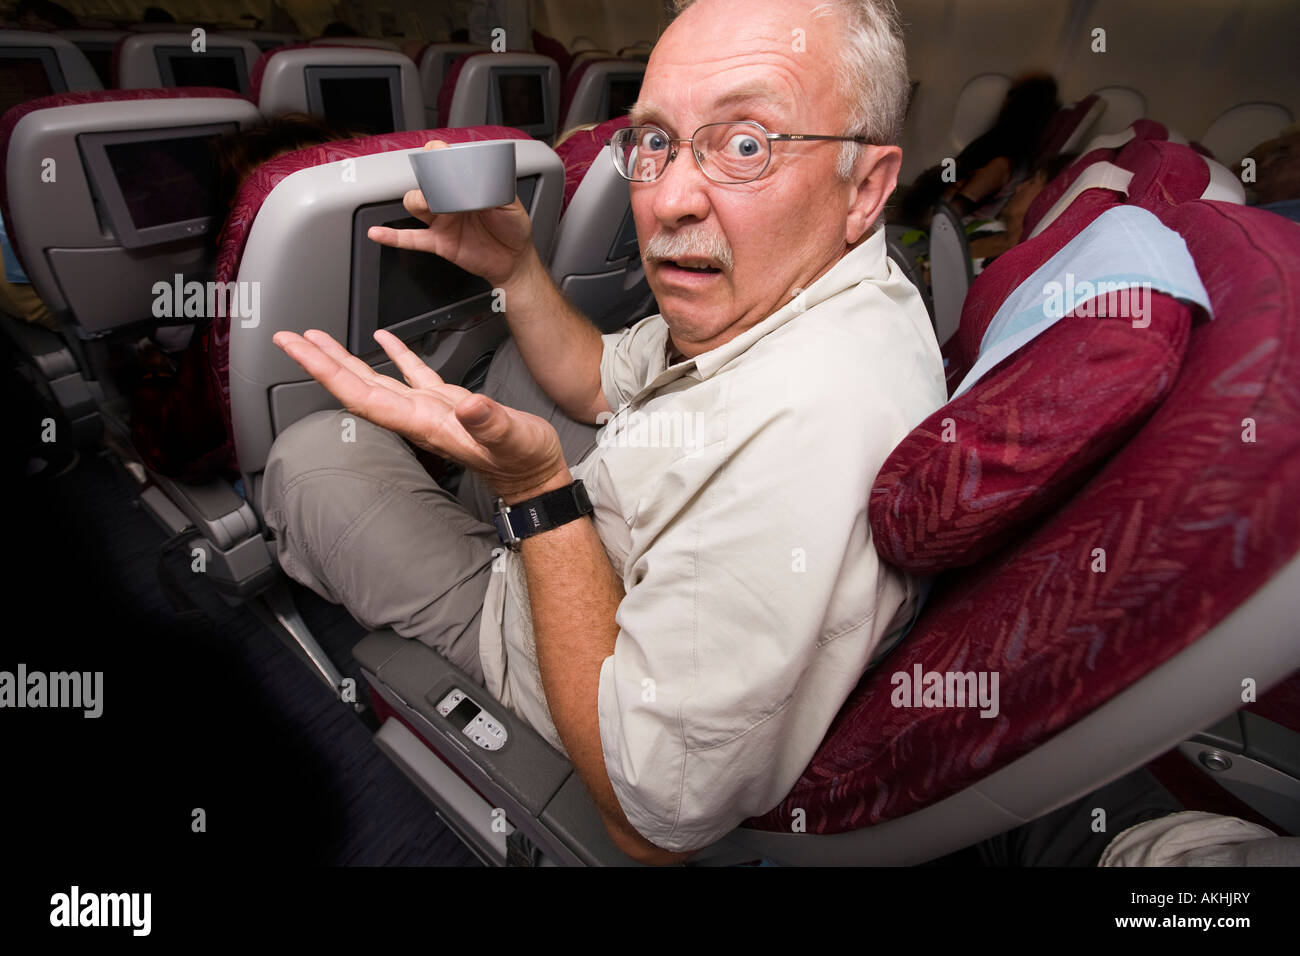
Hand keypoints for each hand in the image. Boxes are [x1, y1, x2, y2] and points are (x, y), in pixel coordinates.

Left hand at [273, 328, 567, 501]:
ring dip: (345, 359)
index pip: (362, 394)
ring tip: (318, 338)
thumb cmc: (525, 464)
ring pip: (376, 380)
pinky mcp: (445, 403)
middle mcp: (417, 417)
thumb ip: (489, 423)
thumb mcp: (513, 440)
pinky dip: (395, 354)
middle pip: (356, 386)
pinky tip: (383, 339)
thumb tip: (468, 406)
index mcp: (424, 422)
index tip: (298, 349)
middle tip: (289, 338)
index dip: (326, 370)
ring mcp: (429, 410)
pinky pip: (412, 374)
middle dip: (320, 362)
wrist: (536, 477)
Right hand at [367, 140, 536, 288]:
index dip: (437, 156)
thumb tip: (480, 183)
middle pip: (425, 182)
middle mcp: (450, 201)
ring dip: (417, 201)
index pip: (445, 166)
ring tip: (427, 203)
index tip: (436, 149)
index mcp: (466, 187)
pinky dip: (392, 237)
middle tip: (436, 180)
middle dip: (425, 178)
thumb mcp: (511, 205)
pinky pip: (410, 239)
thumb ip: (496, 191)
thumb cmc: (513, 229)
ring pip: (416, 204)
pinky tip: (378, 233)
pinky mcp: (438, 242)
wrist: (514, 261)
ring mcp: (441, 221)